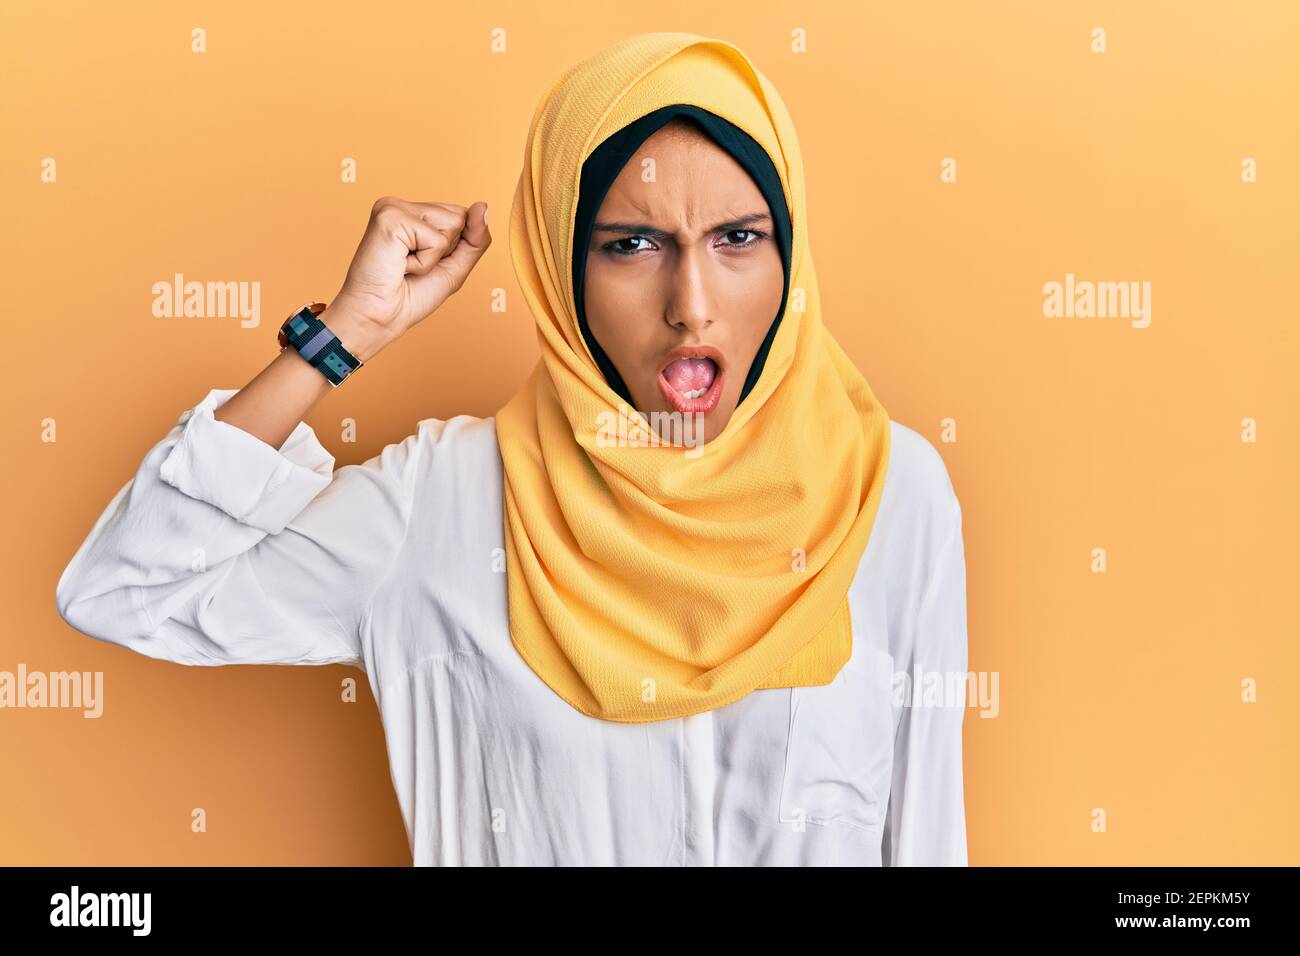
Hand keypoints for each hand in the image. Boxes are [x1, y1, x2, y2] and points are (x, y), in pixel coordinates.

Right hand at [322, 196, 491, 361]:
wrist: (380, 317)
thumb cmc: (410, 296)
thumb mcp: (454, 267)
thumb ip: (474, 239)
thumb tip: (482, 205)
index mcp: (413, 213)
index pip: (461, 215)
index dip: (453, 248)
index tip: (423, 264)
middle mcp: (402, 205)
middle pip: (459, 217)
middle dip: (445, 251)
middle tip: (413, 266)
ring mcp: (394, 208)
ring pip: (452, 225)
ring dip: (434, 257)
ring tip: (406, 265)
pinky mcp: (390, 217)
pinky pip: (436, 240)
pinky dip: (424, 262)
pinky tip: (400, 265)